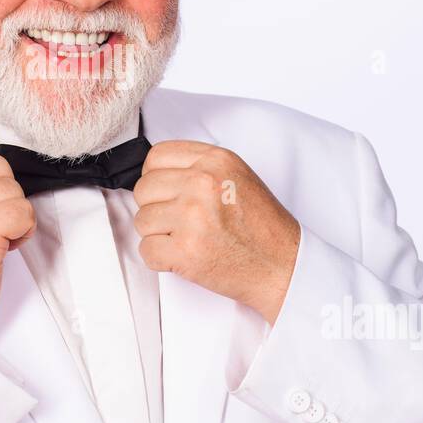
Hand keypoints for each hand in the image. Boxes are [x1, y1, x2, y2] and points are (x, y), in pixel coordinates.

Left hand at [133, 141, 300, 324]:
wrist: (281, 266)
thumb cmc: (261, 227)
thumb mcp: (237, 176)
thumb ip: (198, 167)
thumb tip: (155, 172)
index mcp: (215, 161)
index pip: (156, 156)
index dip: (154, 176)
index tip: (165, 192)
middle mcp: (202, 183)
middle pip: (144, 189)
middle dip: (155, 208)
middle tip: (178, 222)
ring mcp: (192, 217)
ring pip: (141, 220)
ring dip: (157, 234)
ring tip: (186, 239)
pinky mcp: (186, 250)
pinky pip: (146, 250)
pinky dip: (160, 259)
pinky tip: (183, 257)